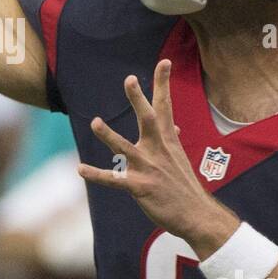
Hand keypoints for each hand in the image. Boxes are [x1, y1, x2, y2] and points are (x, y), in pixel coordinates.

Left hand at [77, 60, 213, 239]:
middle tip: (130, 79)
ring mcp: (148, 168)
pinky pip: (114, 180)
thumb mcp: (179, 159)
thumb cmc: (184, 186)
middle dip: (138, 99)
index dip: (163, 84)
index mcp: (167, 141)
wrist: (196, 215)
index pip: (165, 107)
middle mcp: (158, 150)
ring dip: (109, 135)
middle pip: (147, 119)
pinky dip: (96, 174)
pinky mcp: (139, 187)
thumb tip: (172, 128)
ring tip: (95, 122)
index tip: (164, 62)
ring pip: (125, 148)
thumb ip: (171, 141)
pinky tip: (80, 169)